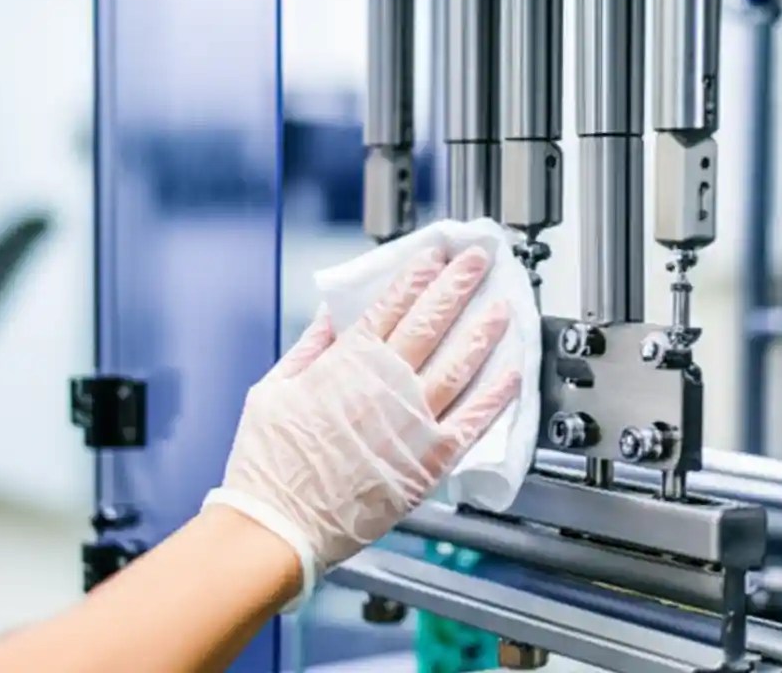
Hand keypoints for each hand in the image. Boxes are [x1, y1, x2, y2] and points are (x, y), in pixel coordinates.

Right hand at [204, 246, 518, 602]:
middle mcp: (387, 385)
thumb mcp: (273, 390)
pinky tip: (512, 372)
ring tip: (503, 305)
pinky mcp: (430, 460)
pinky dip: (495, 395)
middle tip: (479, 260)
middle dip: (458, 285)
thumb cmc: (270, 465)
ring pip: (459, 364)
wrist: (279, 525)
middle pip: (432, 322)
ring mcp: (413, 421)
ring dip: (484, 330)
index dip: (417, 276)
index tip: (436, 255)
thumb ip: (308, 348)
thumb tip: (332, 314)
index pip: (391, 305)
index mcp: (347, 363)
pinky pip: (471, 421)